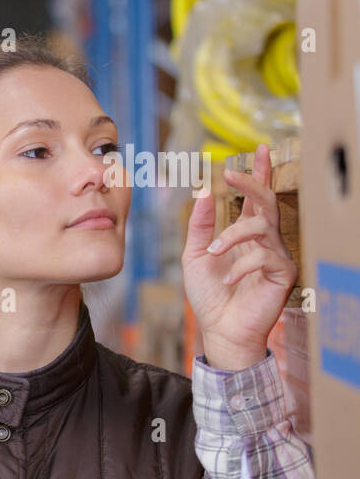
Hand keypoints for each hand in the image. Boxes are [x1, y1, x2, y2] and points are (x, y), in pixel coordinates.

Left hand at [183, 143, 295, 369]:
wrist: (218, 329)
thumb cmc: (209, 295)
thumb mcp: (195, 256)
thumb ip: (200, 226)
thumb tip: (204, 193)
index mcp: (246, 234)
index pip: (255, 198)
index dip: (257, 174)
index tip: (259, 149)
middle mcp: (265, 241)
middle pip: (266, 202)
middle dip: (251, 185)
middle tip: (231, 175)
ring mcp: (276, 256)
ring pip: (262, 227)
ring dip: (233, 236)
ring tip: (214, 252)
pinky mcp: (283, 274)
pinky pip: (265, 257)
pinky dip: (241, 266)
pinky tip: (228, 281)